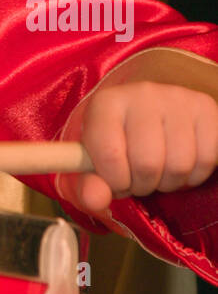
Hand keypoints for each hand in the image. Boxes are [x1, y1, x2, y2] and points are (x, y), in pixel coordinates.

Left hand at [61, 81, 217, 214]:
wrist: (148, 114)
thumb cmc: (118, 142)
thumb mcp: (94, 163)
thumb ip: (88, 186)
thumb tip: (95, 200)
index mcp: (106, 103)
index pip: (109, 154)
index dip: (114, 182)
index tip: (116, 182)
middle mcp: (142, 93)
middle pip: (147, 163)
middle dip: (142, 185)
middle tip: (138, 178)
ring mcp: (177, 98)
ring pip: (180, 165)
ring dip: (168, 182)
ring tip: (158, 171)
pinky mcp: (206, 108)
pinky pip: (206, 160)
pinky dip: (194, 176)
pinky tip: (180, 164)